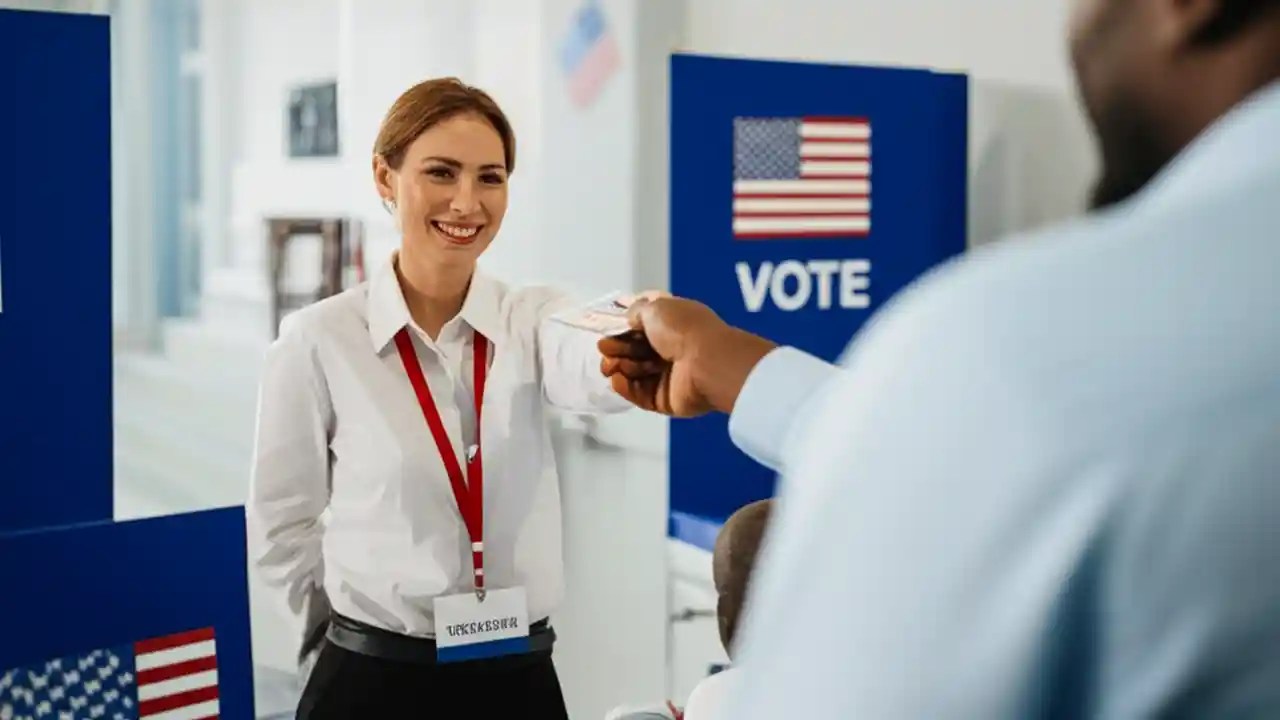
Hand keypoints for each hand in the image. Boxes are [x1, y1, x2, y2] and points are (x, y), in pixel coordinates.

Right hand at [597, 296, 775, 416]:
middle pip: (634, 350)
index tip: (605, 328)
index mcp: (672, 324)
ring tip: (610, 365)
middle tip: (604, 349)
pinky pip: (639, 394)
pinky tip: (617, 380)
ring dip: (618, 366)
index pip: (641, 326)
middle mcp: (670, 349)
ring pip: (634, 372)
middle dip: (616, 348)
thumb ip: (636, 311)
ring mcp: (667, 376)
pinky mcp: (664, 399)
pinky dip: (626, 387)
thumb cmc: (682, 329)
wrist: (706, 363)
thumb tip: (628, 317)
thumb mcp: (656, 308)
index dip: (622, 327)